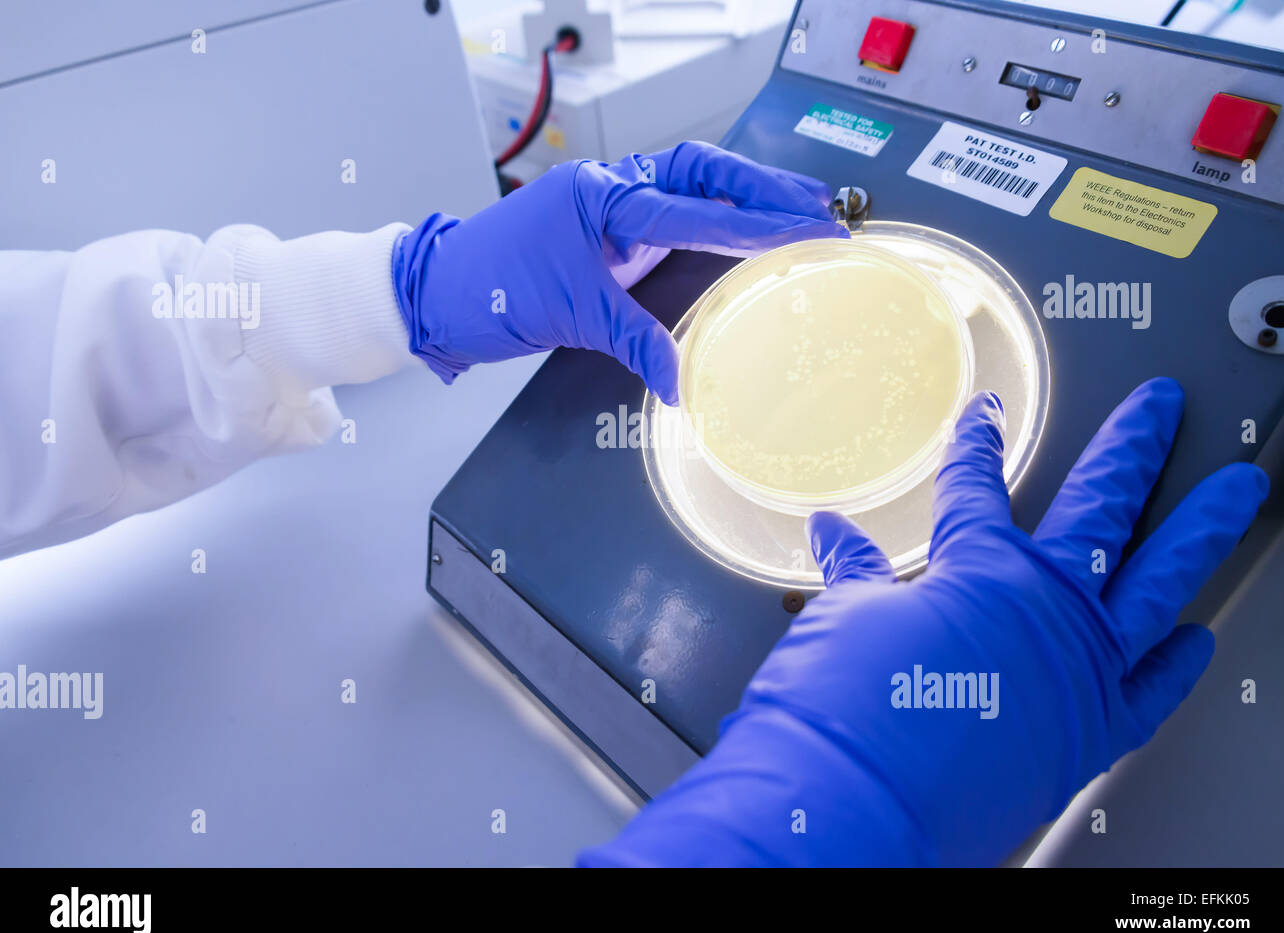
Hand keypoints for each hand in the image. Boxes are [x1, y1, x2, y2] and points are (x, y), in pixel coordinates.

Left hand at [391, 141, 846, 404]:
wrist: (440, 292)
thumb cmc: (490, 288)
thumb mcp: (572, 315)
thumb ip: (634, 343)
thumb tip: (682, 385)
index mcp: (603, 196)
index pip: (696, 207)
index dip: (757, 223)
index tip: (807, 230)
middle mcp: (612, 189)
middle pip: (705, 171)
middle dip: (765, 187)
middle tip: (818, 207)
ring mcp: (611, 207)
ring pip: (692, 184)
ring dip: (744, 194)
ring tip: (797, 209)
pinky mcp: (610, 231)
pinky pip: (674, 214)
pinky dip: (713, 219)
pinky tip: (743, 233)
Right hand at [579, 378, 1267, 865]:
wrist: (851, 798)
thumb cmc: (841, 708)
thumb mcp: (843, 621)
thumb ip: (856, 573)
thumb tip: (834, 532)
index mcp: (981, 569)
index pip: (979, 487)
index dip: (977, 446)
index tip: (985, 418)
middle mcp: (1045, 604)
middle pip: (1104, 504)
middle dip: (1133, 446)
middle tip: (1162, 406)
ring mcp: (1079, 666)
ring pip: (1160, 582)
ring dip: (1201, 529)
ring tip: (1237, 488)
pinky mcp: (1091, 731)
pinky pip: (1153, 691)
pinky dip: (1177, 666)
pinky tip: (1198, 638)